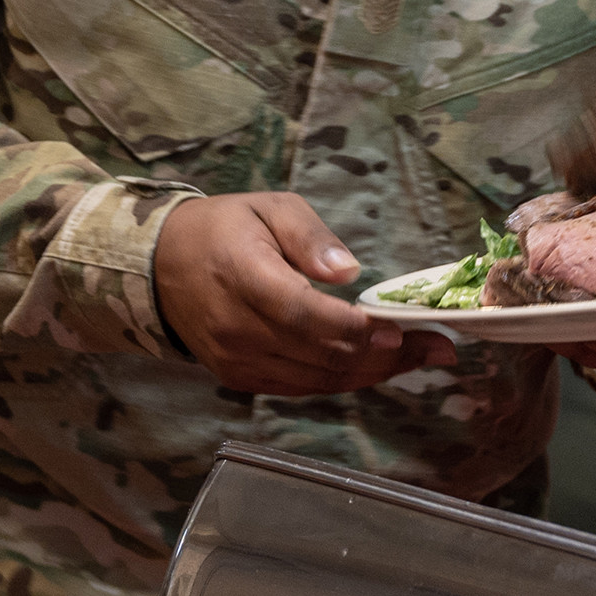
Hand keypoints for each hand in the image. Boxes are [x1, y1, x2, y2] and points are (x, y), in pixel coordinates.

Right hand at [152, 193, 454, 395]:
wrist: (158, 268)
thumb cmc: (223, 229)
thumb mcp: (269, 208)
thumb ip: (310, 236)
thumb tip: (348, 271)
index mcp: (243, 277)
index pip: (303, 315)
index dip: (355, 330)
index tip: (401, 330)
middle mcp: (237, 328)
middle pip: (319, 356)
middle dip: (384, 357)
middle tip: (436, 349)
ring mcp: (236, 361)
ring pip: (316, 380)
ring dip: (372, 373)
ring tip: (420, 358)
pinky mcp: (239, 379)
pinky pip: (301, 387)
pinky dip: (343, 379)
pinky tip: (377, 365)